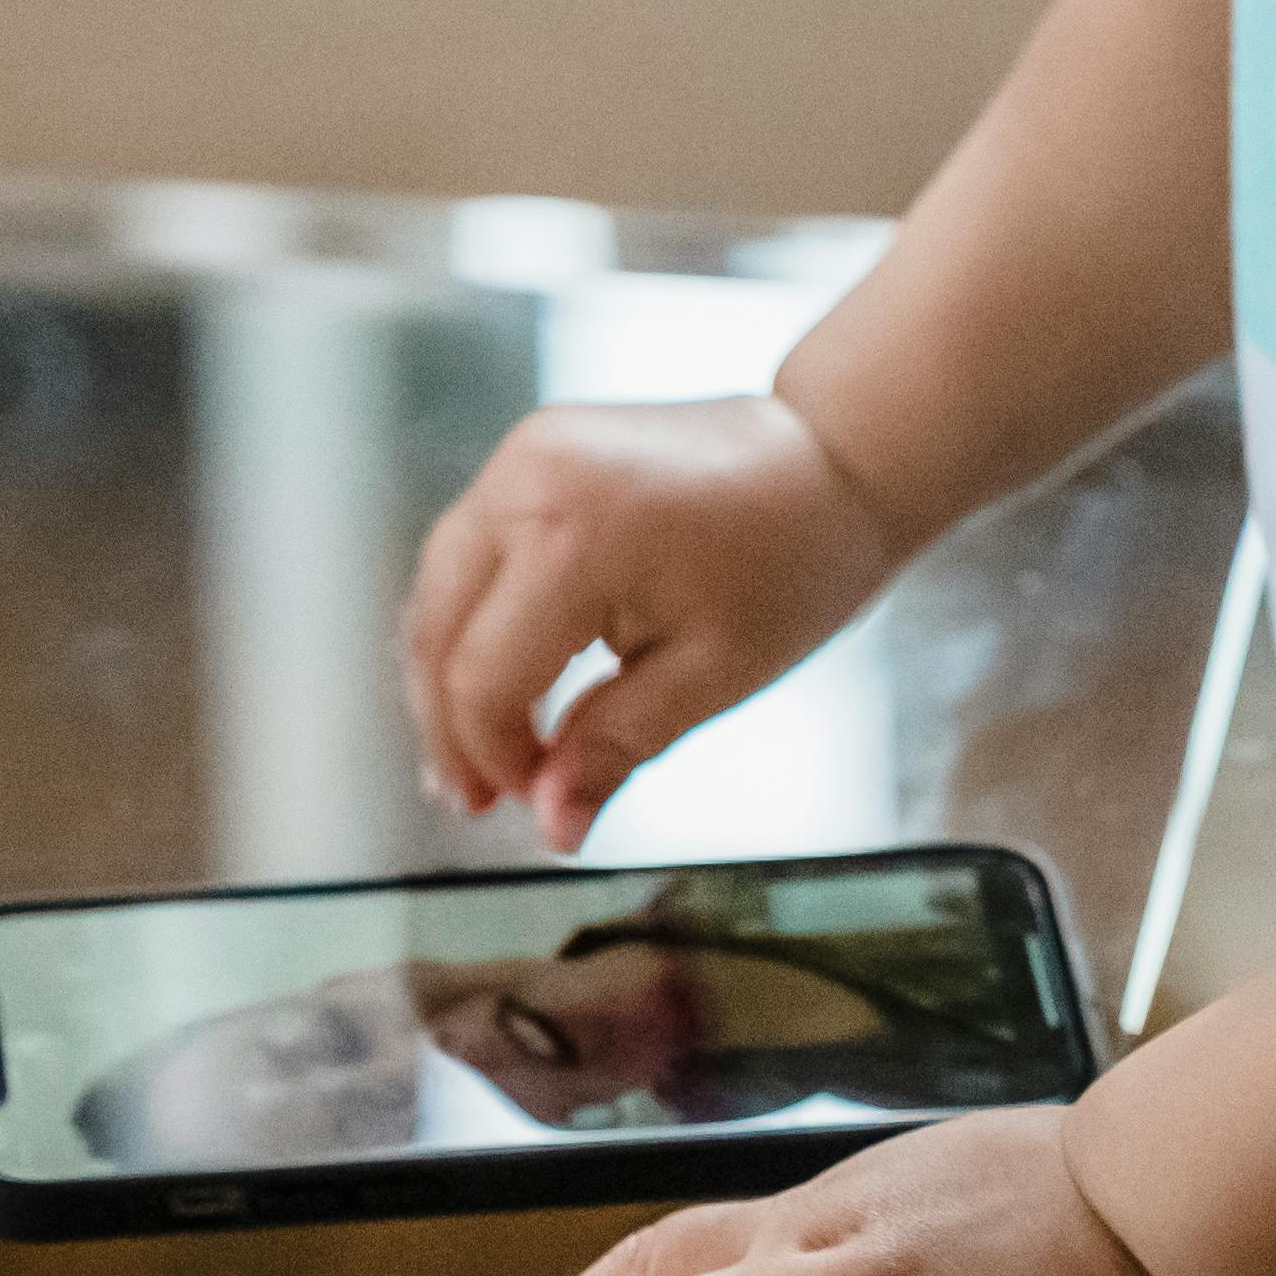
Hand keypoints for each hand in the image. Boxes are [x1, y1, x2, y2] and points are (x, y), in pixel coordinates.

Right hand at [398, 393, 903, 841]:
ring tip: (480, 751)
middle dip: (451, 725)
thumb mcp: (711, 675)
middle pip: (440, 630)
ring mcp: (528, 451)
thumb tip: (552, 829)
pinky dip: (471, 615)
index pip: (484, 677)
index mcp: (572, 536)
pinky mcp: (536, 446)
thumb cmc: (793, 561)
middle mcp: (531, 478)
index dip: (496, 757)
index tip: (530, 803)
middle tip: (476, 799)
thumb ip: (614, 748)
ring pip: (439, 587)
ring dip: (447, 672)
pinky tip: (497, 676)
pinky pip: (471, 546)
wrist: (836, 460)